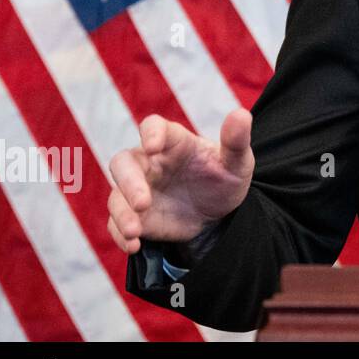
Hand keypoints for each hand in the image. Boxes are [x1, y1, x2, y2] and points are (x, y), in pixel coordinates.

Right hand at [106, 109, 254, 254]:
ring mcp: (138, 189)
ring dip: (121, 213)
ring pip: (116, 196)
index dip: (150, 133)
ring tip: (135, 231)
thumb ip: (236, 141)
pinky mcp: (135, 215)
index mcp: (173, 142)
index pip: (153, 127)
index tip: (153, 146)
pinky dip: (120, 234)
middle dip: (128, 182)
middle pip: (123, 163)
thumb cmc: (224, 178)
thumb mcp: (237, 162)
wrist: (219, 214)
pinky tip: (134, 245)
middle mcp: (149, 163)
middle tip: (143, 202)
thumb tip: (242, 114)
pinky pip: (116, 223)